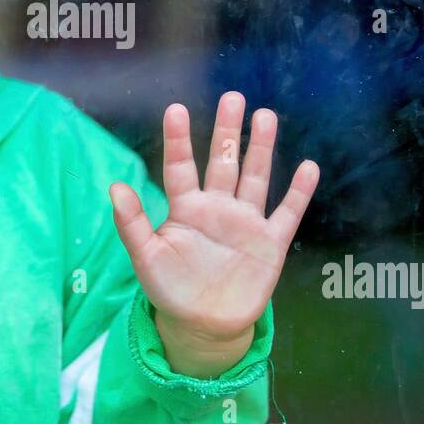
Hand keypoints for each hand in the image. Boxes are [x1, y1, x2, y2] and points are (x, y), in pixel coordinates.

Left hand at [109, 93, 318, 361]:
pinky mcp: (270, 243)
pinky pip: (287, 213)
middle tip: (233, 97)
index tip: (176, 109)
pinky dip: (298, 192)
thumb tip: (114, 186)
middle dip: (228, 131)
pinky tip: (309, 166)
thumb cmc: (170, 288)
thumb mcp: (146, 257)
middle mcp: (217, 208)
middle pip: (223, 162)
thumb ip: (132, 223)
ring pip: (255, 178)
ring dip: (261, 149)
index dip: (178, 140)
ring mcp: (245, 223)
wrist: (203, 326)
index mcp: (186, 209)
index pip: (180, 167)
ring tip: (265, 116)